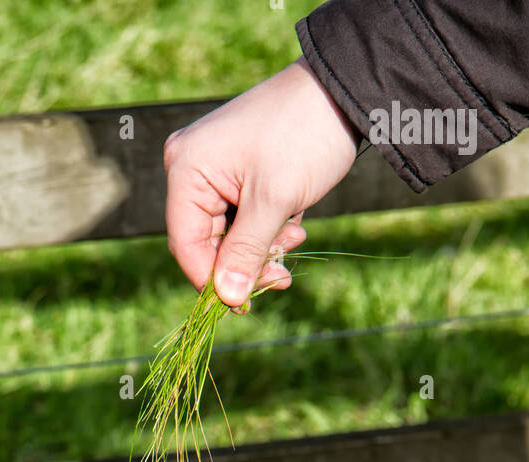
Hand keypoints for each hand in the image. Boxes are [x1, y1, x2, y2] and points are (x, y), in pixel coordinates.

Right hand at [163, 58, 359, 306]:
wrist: (342, 89)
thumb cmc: (305, 136)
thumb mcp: (274, 202)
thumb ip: (246, 253)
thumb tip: (227, 299)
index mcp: (187, 169)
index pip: (186, 245)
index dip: (212, 281)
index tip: (244, 305)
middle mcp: (191, 167)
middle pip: (206, 242)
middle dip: (246, 262)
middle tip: (282, 274)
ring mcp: (213, 168)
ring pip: (228, 234)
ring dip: (262, 247)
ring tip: (295, 237)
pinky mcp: (236, 170)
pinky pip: (242, 217)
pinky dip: (267, 228)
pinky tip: (294, 222)